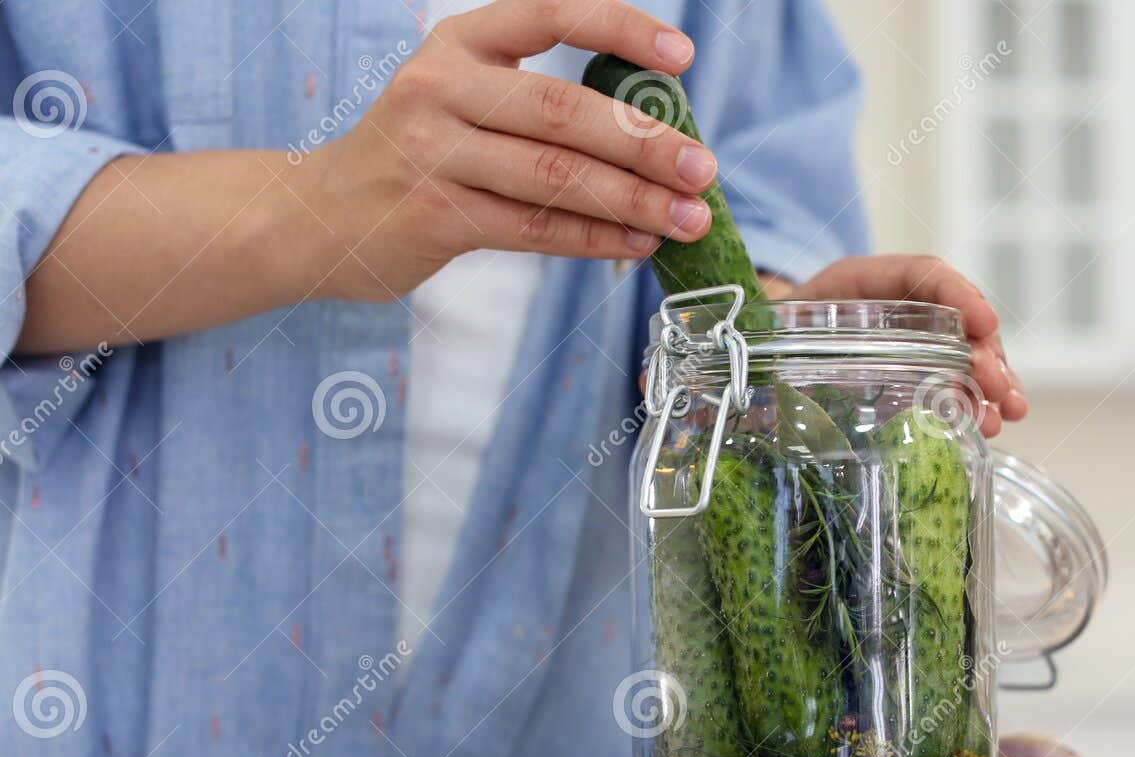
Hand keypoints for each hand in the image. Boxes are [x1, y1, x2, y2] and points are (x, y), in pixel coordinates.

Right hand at [293, 0, 717, 300]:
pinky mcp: (436, 216)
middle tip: (703, 168)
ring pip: (555, 178)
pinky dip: (594, 239)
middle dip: (644, 143)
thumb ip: (539, 102)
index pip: (551, 13)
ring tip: (687, 218)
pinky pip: (535, 229)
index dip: (621, 30)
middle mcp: (442, 87)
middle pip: (563, 112)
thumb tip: (656, 132)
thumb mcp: (463, 96)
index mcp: (461, 41)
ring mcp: (434, 153)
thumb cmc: (421, 154)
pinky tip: (637, 244)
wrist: (321, 214)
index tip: (683, 56)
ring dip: (633, 203)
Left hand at [777, 256, 1025, 437]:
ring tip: (1005, 414)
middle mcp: (895, 306)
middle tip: (1000, 390)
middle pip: (956, 319)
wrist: (758, 352)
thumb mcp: (769, 334)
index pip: (922, 273)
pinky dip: (975, 401)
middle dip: (985, 353)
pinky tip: (989, 424)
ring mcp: (909, 340)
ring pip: (964, 353)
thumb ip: (778, 345)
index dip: (958, 294)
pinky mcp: (912, 372)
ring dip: (991, 383)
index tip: (984, 323)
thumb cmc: (764, 338)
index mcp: (861, 282)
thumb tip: (780, 380)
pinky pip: (953, 380)